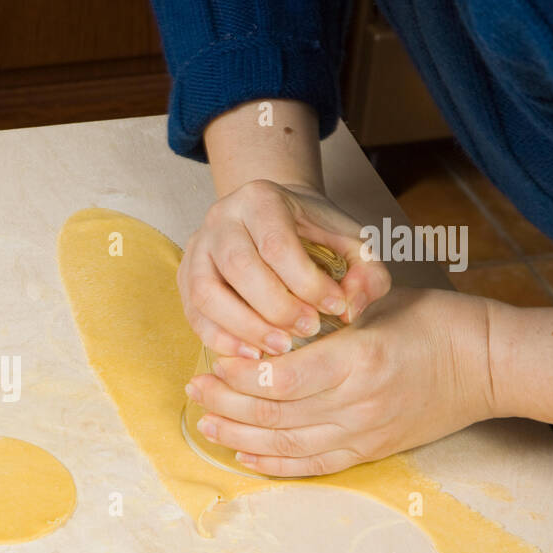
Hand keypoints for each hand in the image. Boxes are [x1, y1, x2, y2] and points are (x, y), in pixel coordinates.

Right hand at [179, 179, 391, 358]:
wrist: (273, 218)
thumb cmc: (313, 232)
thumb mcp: (351, 240)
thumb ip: (366, 270)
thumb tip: (351, 307)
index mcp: (260, 198)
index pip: (277, 244)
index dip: (307, 283)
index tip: (336, 308)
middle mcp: (220, 218)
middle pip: (238, 267)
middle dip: (276, 308)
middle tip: (308, 331)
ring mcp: (197, 248)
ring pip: (207, 293)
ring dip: (244, 328)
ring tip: (279, 347)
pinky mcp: (185, 277)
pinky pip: (193, 314)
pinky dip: (221, 339)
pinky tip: (252, 353)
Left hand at [184, 288, 494, 475]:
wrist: (488, 366)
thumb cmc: (434, 321)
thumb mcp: (379, 301)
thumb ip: (326, 313)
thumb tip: (269, 317)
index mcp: (360, 359)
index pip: (284, 376)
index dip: (242, 373)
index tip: (214, 360)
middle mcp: (359, 404)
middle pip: (277, 413)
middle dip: (227, 403)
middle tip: (194, 389)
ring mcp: (365, 433)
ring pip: (288, 444)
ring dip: (240, 435)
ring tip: (206, 423)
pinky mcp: (370, 451)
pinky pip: (314, 465)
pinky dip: (274, 464)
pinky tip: (244, 455)